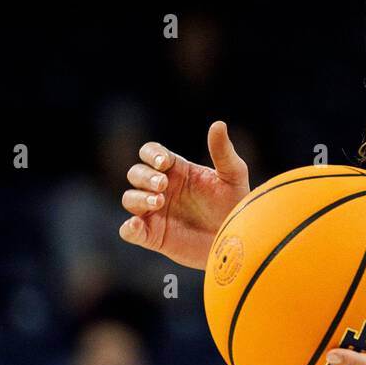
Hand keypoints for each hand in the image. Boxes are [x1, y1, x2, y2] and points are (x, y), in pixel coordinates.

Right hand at [118, 120, 250, 269]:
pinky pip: (129, 231)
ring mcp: (155, 213)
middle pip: (136, 173)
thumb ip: (223, 152)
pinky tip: (137, 225)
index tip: (164, 162)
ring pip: (129, 198)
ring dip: (138, 198)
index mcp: (177, 170)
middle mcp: (162, 189)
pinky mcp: (153, 236)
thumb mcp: (233, 176)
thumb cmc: (235, 204)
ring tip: (159, 202)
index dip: (152, 154)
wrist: (237, 240)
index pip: (151, 152)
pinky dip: (128, 228)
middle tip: (163, 185)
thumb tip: (218, 124)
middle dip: (145, 176)